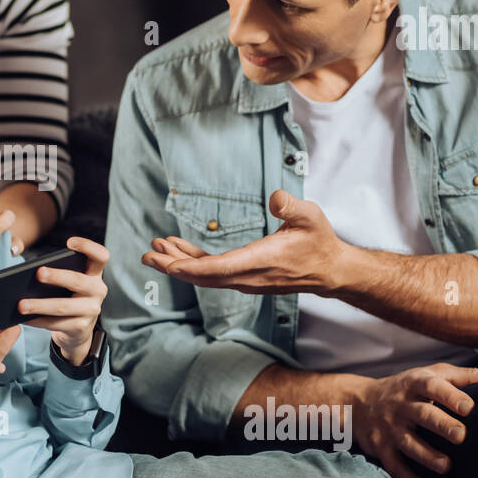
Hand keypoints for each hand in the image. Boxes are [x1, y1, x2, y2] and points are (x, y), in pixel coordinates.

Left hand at [17, 236, 108, 365]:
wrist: (77, 329)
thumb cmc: (67, 296)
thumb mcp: (67, 282)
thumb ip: (56, 271)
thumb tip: (26, 269)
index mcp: (94, 274)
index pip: (100, 256)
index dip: (88, 247)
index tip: (69, 242)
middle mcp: (97, 290)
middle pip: (79, 281)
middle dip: (57, 277)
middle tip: (38, 273)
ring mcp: (91, 310)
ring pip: (64, 307)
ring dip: (40, 305)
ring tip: (21, 304)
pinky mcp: (81, 327)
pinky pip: (56, 324)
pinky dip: (38, 321)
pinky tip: (24, 319)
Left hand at [143, 189, 344, 293]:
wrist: (329, 270)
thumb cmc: (319, 242)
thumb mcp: (311, 217)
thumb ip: (292, 207)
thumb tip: (275, 197)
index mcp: (261, 260)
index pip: (220, 268)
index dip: (193, 266)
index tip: (169, 264)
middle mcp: (249, 276)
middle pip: (203, 276)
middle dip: (173, 265)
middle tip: (148, 254)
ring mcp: (245, 280)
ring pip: (205, 275)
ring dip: (179, 262)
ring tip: (156, 248)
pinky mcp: (243, 278)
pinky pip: (212, 273)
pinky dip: (193, 262)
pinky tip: (178, 250)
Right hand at [352, 363, 477, 477]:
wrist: (359, 401)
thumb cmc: (408, 388)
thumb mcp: (433, 374)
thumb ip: (467, 376)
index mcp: (415, 383)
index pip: (432, 387)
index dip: (449, 395)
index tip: (469, 407)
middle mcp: (401, 405)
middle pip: (421, 415)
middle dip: (440, 425)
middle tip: (461, 436)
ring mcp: (389, 427)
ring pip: (408, 442)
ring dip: (426, 455)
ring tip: (446, 467)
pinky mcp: (381, 447)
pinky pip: (394, 465)